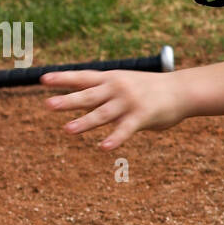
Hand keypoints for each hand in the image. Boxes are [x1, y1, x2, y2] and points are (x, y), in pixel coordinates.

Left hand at [41, 68, 187, 149]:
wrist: (182, 90)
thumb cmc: (150, 89)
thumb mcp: (125, 84)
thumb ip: (104, 94)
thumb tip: (80, 103)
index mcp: (111, 79)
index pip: (82, 77)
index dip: (62, 79)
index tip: (42, 80)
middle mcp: (117, 89)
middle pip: (88, 95)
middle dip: (67, 101)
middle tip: (48, 105)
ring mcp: (129, 102)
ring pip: (102, 114)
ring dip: (84, 122)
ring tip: (67, 129)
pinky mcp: (142, 117)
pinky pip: (125, 130)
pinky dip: (114, 139)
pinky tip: (103, 147)